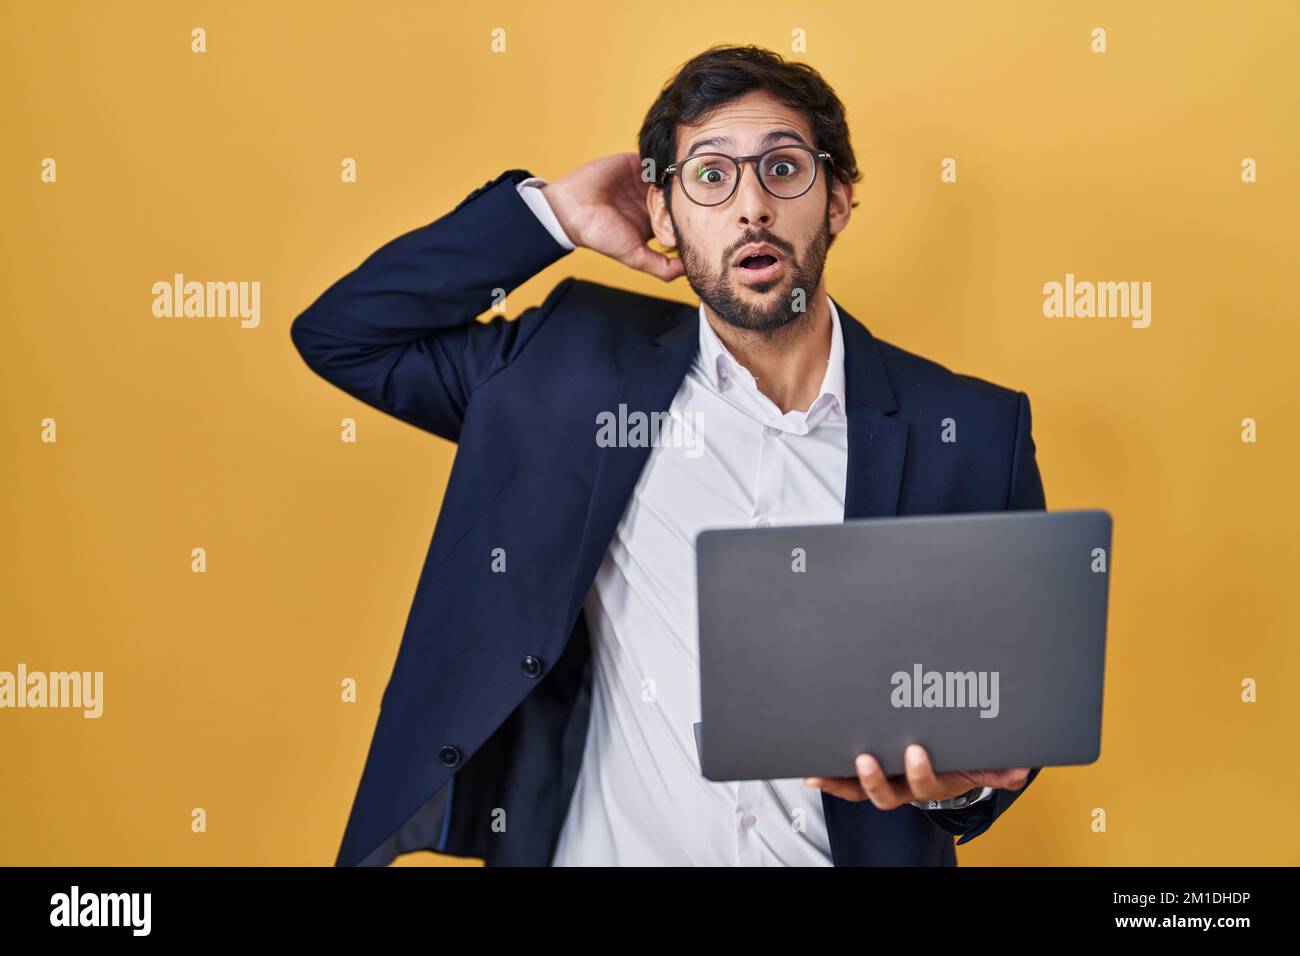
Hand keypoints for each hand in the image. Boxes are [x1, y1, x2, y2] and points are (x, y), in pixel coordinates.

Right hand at [541, 152, 684, 281]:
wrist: (572, 209)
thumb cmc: (601, 236)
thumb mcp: (634, 257)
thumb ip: (662, 267)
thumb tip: (690, 270)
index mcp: (653, 222)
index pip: (681, 217)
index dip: (691, 216)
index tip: (700, 215)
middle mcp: (651, 201)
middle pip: (680, 194)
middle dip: (689, 193)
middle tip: (698, 191)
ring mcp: (645, 181)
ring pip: (673, 174)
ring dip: (680, 173)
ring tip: (690, 174)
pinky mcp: (637, 163)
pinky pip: (658, 158)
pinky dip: (666, 158)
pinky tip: (674, 162)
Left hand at [804, 744, 1029, 808]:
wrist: (947, 758)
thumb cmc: (960, 756)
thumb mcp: (979, 760)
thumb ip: (997, 767)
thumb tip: (1019, 771)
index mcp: (934, 782)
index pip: (926, 784)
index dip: (919, 772)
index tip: (915, 751)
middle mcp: (904, 787)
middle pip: (887, 794)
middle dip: (875, 779)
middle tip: (865, 759)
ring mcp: (884, 781)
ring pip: (861, 791)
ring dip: (842, 782)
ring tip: (822, 771)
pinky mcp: (865, 773)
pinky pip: (844, 783)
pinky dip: (828, 779)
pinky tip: (810, 771)